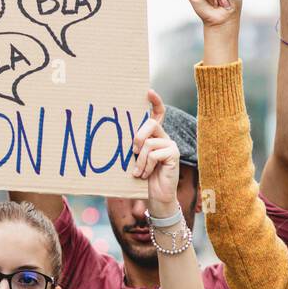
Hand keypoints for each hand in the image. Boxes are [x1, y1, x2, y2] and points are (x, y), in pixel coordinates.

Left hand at [130, 90, 180, 212]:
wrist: (156, 197)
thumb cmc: (142, 179)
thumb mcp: (134, 160)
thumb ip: (131, 148)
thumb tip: (113, 138)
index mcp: (154, 136)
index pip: (158, 114)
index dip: (155, 102)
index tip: (148, 91)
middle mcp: (164, 137)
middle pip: (149, 124)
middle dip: (137, 137)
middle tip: (132, 152)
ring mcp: (170, 145)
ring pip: (148, 143)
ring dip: (139, 161)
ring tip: (138, 172)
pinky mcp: (174, 155)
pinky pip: (154, 154)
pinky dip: (146, 166)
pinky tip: (146, 175)